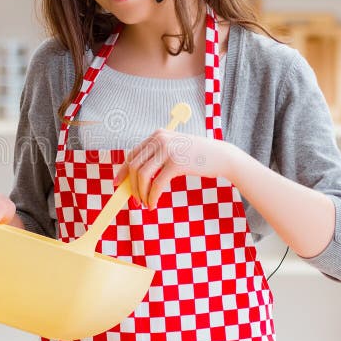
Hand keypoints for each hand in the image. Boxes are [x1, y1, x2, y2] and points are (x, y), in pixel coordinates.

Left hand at [115, 130, 239, 208]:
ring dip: (141, 193)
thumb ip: (157, 158)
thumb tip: (134, 179)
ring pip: (143, 176)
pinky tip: (153, 205)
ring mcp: (168, 150)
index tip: (118, 184)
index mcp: (158, 135)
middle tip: (134, 201)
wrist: (222, 157)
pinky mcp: (177, 164)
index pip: (133, 154)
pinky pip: (157, 184)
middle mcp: (161, 139)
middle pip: (135, 166)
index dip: (123, 171)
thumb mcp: (174, 150)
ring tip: (144, 204)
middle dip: (131, 186)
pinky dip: (152, 197)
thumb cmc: (197, 157)